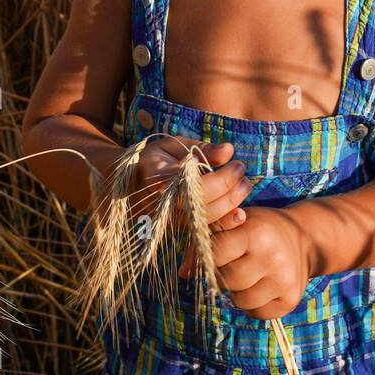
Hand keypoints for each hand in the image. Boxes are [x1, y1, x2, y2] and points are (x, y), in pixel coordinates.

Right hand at [124, 136, 252, 230]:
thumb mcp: (173, 145)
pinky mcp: (176, 229)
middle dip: (231, 191)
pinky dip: (223, 224)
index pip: (198, 182)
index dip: (223, 176)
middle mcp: (163, 203)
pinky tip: (239, 215)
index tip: (238, 164)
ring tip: (245, 188)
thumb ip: (202, 148)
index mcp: (159, 178)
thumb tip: (228, 150)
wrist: (128, 184)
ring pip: (205, 219)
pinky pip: (203, 229)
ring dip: (231, 206)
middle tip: (245, 177)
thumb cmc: (154, 159)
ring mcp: (169, 219)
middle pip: (204, 203)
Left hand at [181, 205, 312, 319]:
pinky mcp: (290, 300)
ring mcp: (284, 281)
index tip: (213, 254)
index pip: (216, 254)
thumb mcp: (237, 223)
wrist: (305, 237)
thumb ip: (209, 241)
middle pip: (227, 281)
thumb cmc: (261, 228)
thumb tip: (183, 273)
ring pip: (240, 301)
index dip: (209, 256)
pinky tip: (260, 286)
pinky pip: (256, 313)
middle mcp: (273, 257)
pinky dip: (252, 304)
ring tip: (248, 274)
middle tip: (233, 263)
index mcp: (256, 233)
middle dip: (223, 275)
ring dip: (237, 292)